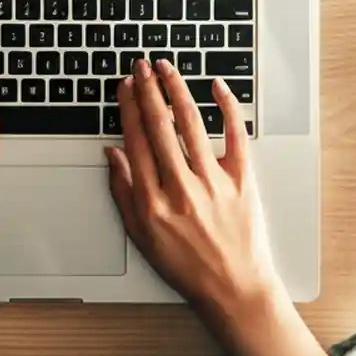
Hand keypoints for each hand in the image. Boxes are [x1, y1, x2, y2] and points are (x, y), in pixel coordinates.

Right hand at [106, 59, 330, 355]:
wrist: (234, 288)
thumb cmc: (188, 266)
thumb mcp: (141, 236)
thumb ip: (123, 193)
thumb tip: (113, 155)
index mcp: (153, 201)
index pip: (136, 141)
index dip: (128, 109)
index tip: (124, 87)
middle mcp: (181, 187)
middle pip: (159, 126)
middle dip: (147, 90)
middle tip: (140, 67)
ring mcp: (214, 182)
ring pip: (191, 123)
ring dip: (176, 90)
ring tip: (166, 68)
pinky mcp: (242, 180)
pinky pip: (235, 135)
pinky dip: (227, 108)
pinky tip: (217, 87)